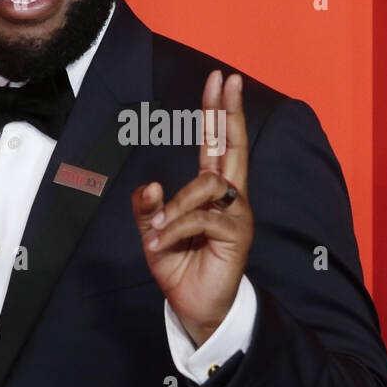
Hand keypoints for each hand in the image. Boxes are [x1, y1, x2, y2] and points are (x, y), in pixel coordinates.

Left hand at [132, 70, 251, 346]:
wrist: (195, 308)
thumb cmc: (179, 267)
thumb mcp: (153, 234)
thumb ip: (148, 208)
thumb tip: (151, 184)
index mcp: (211, 192)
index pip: (216, 143)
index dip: (218, 112)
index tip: (221, 80)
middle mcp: (229, 197)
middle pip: (233, 146)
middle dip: (229, 110)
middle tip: (228, 79)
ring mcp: (237, 214)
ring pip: (208, 185)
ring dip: (176, 205)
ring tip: (156, 232)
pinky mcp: (237, 235)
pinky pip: (203, 217)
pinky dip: (177, 227)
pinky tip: (160, 242)